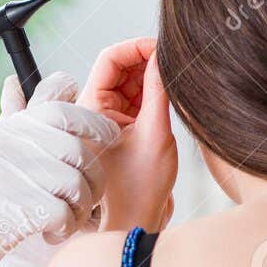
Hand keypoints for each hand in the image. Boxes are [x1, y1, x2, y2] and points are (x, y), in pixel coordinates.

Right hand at [0, 73, 106, 266]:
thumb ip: (6, 126)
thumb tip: (15, 83)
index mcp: (0, 131)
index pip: (61, 108)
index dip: (94, 122)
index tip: (106, 138)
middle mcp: (5, 145)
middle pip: (78, 148)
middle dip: (94, 178)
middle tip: (82, 200)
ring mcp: (6, 175)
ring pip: (76, 182)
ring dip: (80, 208)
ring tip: (63, 222)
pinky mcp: (9, 209)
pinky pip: (63, 212)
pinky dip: (65, 228)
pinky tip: (50, 235)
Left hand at [81, 38, 176, 230]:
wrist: (138, 219)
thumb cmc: (139, 188)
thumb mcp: (155, 133)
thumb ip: (159, 91)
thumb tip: (164, 56)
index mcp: (90, 109)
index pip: (109, 59)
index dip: (136, 47)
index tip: (162, 47)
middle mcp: (94, 110)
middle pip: (119, 66)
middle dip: (147, 59)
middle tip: (175, 61)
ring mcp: (108, 117)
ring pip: (130, 80)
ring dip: (152, 75)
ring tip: (176, 79)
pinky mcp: (123, 125)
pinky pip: (137, 96)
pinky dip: (154, 90)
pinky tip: (171, 93)